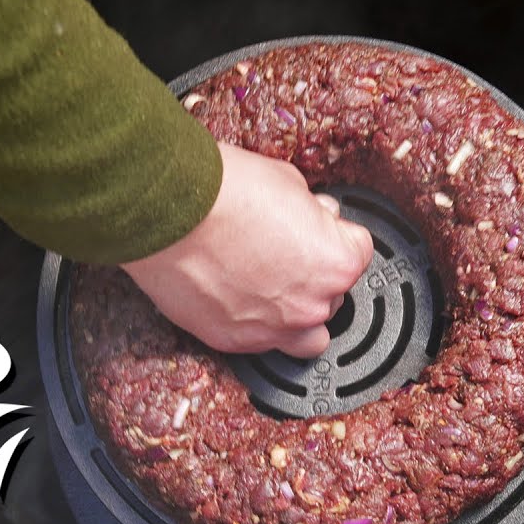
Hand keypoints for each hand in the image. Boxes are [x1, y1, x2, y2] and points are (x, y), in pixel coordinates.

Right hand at [122, 143, 372, 357]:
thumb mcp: (288, 182)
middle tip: (283, 248)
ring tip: (272, 288)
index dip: (333, 233)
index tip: (315, 226)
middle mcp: (312, 305)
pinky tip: (236, 294)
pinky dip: (254, 322)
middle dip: (314, 273)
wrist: (165, 210)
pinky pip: (259, 341)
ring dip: (298, 315)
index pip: (359, 252)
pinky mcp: (233, 340)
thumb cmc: (224, 190)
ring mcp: (273, 329)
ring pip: (307, 338)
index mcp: (337, 263)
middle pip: (334, 295)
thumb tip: (310, 217)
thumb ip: (310, 212)